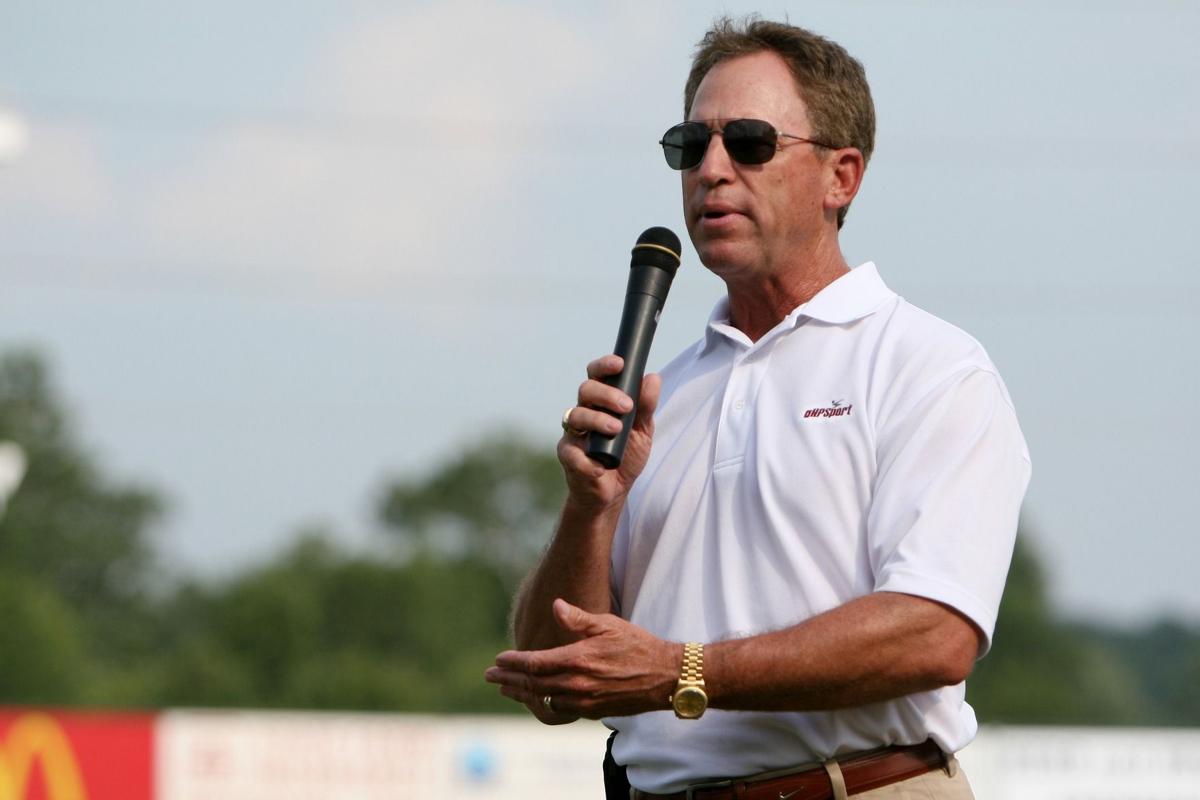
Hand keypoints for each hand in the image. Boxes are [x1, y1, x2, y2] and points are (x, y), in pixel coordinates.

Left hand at [486, 599, 678, 721]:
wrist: (665, 676)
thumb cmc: (637, 645)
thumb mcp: (608, 624)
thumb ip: (577, 618)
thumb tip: (555, 606)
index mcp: (578, 659)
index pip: (535, 663)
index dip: (513, 663)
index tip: (498, 660)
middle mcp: (577, 684)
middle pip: (533, 685)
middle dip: (508, 680)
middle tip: (490, 677)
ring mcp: (584, 701)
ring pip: (543, 699)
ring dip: (522, 694)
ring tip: (506, 689)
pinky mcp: (592, 711)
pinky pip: (560, 708)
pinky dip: (543, 702)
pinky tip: (537, 697)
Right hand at [559, 355, 660, 511]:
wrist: (613, 492)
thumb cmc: (625, 455)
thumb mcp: (642, 431)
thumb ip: (646, 406)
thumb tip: (652, 377)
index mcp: (601, 402)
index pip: (597, 376)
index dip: (604, 365)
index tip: (619, 364)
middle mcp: (585, 412)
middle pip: (585, 390)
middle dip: (606, 394)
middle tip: (626, 406)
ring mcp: (574, 434)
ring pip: (576, 416)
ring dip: (597, 420)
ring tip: (616, 430)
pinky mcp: (568, 456)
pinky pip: (570, 452)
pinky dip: (586, 460)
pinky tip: (600, 466)